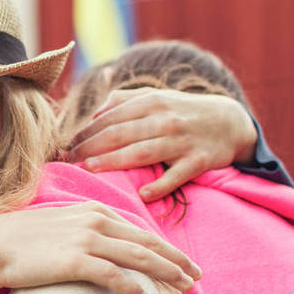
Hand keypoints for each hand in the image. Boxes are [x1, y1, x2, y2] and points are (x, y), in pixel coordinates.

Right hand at [0, 201, 200, 293]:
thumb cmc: (18, 241)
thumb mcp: (58, 227)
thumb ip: (83, 233)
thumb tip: (102, 250)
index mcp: (92, 211)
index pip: (139, 230)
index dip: (165, 247)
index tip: (183, 262)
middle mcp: (94, 221)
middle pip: (147, 241)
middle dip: (176, 259)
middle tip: (198, 276)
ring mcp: (85, 240)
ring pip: (138, 256)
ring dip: (166, 272)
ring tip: (186, 287)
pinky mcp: (73, 261)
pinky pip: (112, 275)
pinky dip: (133, 286)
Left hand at [67, 88, 258, 200]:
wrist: (229, 121)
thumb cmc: (181, 111)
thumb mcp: (154, 98)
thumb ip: (122, 102)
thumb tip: (92, 115)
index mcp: (150, 102)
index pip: (109, 117)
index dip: (84, 131)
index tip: (64, 145)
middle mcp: (164, 119)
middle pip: (120, 133)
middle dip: (90, 146)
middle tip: (67, 160)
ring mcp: (182, 140)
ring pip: (142, 152)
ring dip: (114, 160)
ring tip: (89, 169)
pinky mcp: (198, 160)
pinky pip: (177, 175)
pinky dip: (161, 185)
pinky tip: (143, 194)